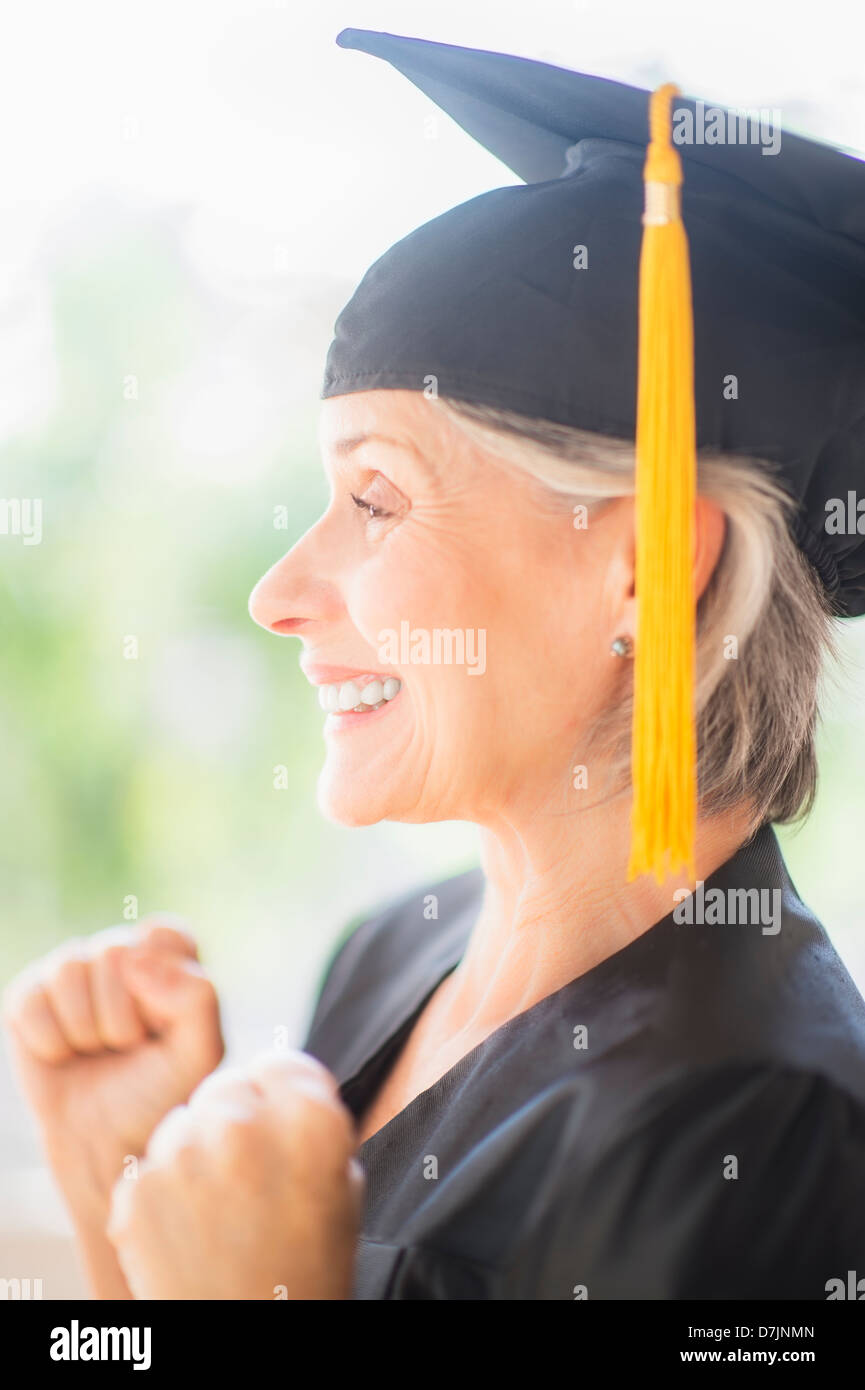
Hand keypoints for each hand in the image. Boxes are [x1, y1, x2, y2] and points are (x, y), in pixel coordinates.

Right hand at [2, 917, 223, 1215]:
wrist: (105, 1141)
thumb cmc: (158, 1091)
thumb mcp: (200, 1050)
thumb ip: (195, 995)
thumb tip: (135, 958)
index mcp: (168, 958)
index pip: (163, 935)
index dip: (162, 984)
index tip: (161, 1026)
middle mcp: (120, 955)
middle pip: (115, 952)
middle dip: (122, 1016)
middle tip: (127, 1047)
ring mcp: (73, 971)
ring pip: (69, 968)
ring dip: (86, 1028)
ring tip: (97, 1051)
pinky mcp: (30, 996)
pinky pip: (32, 1000)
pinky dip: (51, 1041)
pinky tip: (65, 1056)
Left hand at [106, 1051, 363, 1299]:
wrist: (250, 1355)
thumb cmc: (305, 1277)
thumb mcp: (341, 1189)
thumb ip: (313, 1128)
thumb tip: (278, 1092)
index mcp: (309, 1121)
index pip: (282, 1062)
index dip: (281, 1093)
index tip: (279, 1119)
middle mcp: (243, 1125)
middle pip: (227, 1087)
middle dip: (235, 1120)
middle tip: (246, 1175)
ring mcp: (183, 1157)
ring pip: (182, 1123)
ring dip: (195, 1152)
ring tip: (217, 1212)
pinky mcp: (136, 1193)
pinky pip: (148, 1168)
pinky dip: (160, 1194)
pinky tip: (187, 1233)